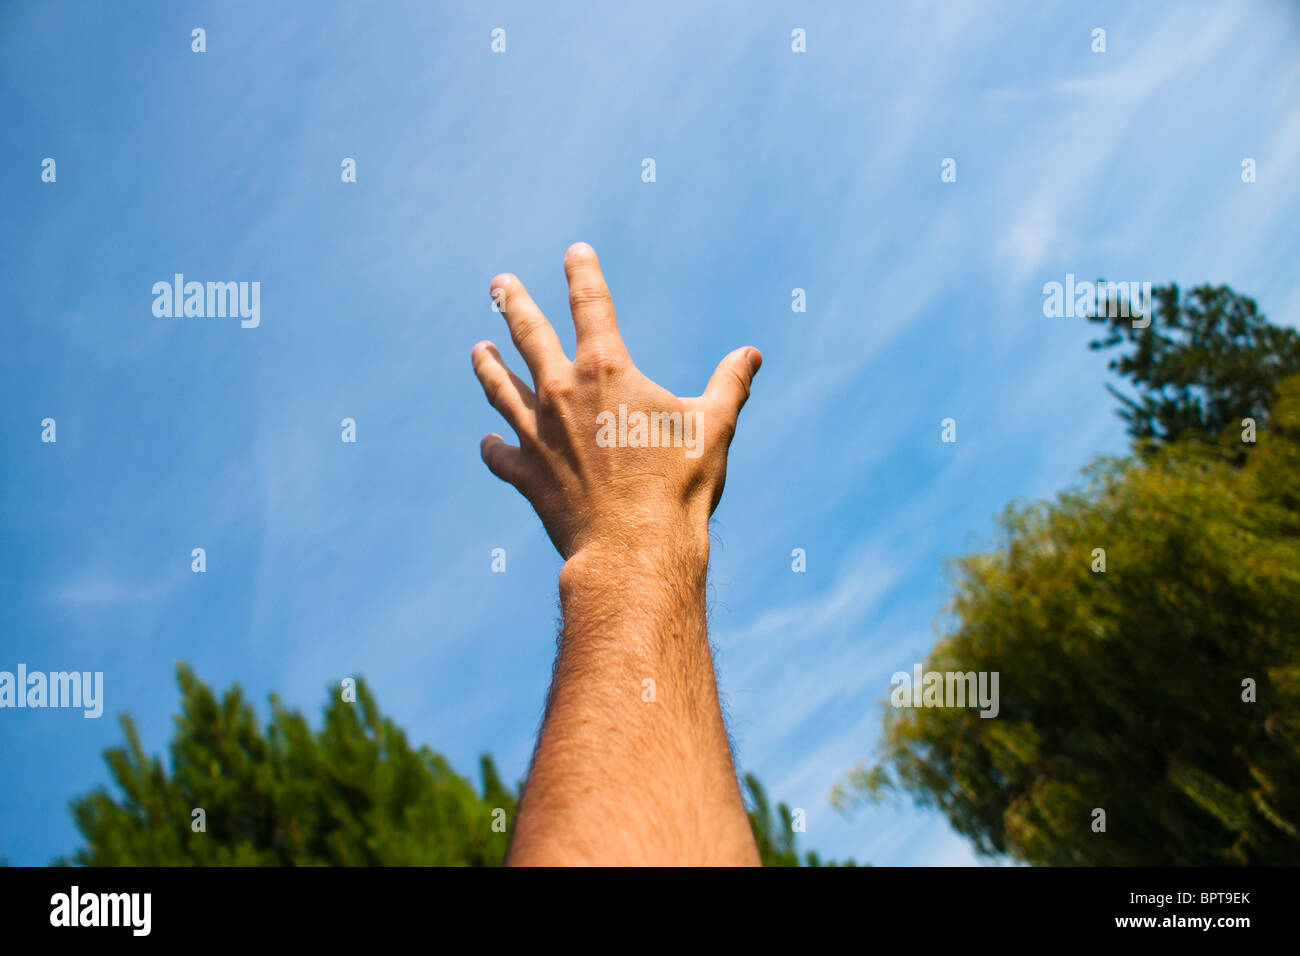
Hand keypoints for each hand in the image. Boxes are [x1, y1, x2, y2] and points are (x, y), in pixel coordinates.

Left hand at [471, 242, 761, 560]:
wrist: (634, 548)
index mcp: (607, 370)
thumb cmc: (678, 485)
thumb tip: (752, 355)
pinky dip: (494, 448)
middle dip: (513, 304)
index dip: (583, 273)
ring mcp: (537, 434)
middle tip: (497, 284)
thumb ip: (730, 385)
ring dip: (489, 367)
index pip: (590, 304)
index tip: (574, 251)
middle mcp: (561, 393)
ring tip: (478, 349)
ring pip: (501, 389)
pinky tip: (489, 443)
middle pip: (528, 334)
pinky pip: (502, 456)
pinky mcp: (528, 476)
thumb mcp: (714, 427)